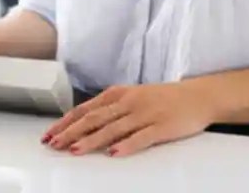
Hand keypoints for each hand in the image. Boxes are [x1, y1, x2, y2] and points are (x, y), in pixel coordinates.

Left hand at [42, 83, 216, 156]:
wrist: (198, 96)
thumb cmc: (162, 99)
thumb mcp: (132, 98)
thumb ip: (109, 109)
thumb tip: (82, 124)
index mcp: (118, 94)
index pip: (85, 109)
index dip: (65, 122)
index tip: (49, 133)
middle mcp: (129, 102)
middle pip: (94, 118)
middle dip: (71, 132)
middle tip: (54, 144)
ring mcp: (145, 114)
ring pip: (113, 128)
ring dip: (92, 140)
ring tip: (75, 150)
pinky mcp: (162, 126)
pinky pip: (142, 137)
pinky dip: (126, 145)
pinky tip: (113, 153)